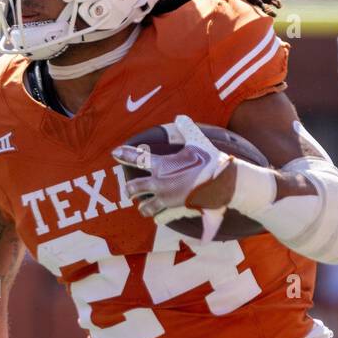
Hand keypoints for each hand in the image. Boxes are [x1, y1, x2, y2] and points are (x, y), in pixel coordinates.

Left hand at [113, 114, 232, 237]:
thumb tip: (180, 117)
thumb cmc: (210, 161)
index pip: (138, 158)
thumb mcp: (198, 141)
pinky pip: (161, 217)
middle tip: (129, 190)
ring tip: (142, 206)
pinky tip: (157, 219)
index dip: (124, 154)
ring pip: (145, 207)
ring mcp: (166, 199)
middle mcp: (160, 184)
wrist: (223, 183)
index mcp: (162, 165)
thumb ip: (186, 128)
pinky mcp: (175, 210)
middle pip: (134, 188)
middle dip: (129, 189)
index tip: (114, 152)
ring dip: (143, 206)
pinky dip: (159, 217)